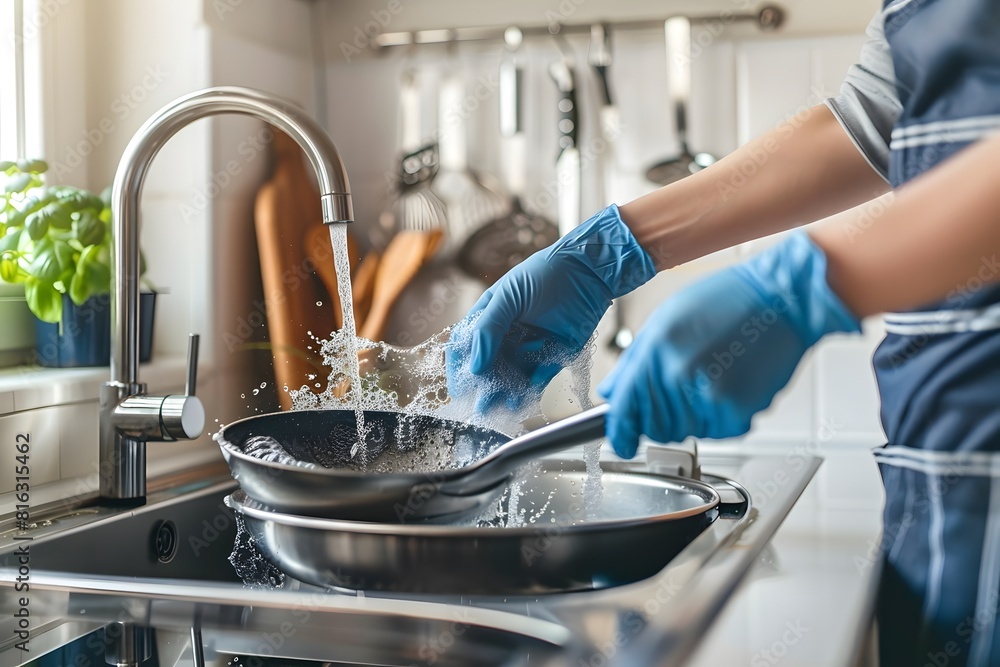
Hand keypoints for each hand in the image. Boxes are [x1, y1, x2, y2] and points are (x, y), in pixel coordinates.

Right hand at [447, 205, 655, 411]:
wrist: (590, 270)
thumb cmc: (546, 273)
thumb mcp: (509, 296)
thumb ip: (489, 328)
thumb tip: (473, 365)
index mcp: (491, 314)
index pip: (467, 343)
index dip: (460, 364)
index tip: (459, 385)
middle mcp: (509, 332)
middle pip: (489, 364)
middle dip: (482, 385)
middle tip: (479, 404)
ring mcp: (531, 344)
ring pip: (511, 374)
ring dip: (503, 391)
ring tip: (497, 407)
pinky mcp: (554, 354)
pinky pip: (537, 377)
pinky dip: (528, 390)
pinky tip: (519, 400)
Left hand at [597, 232, 859, 457]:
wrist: (782, 299)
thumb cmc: (727, 301)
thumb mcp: (666, 319)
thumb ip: (634, 360)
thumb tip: (612, 393)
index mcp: (657, 349)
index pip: (625, 407)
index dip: (621, 432)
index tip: (622, 442)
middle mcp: (679, 374)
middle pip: (654, 426)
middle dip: (660, 416)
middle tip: (683, 388)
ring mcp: (709, 396)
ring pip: (685, 430)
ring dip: (692, 414)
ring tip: (711, 377)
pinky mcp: (738, 412)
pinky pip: (715, 432)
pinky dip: (718, 417)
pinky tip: (729, 384)